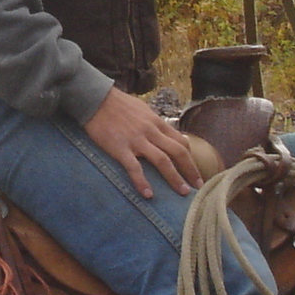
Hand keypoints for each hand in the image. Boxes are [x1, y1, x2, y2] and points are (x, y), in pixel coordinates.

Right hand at [84, 87, 201, 198]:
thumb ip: (156, 123)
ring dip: (175, 178)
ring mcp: (136, 140)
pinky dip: (142, 182)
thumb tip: (169, 134)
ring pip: (162, 161)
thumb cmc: (118, 104)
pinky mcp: (120, 148)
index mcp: (157, 122)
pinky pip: (134, 168)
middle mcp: (151, 131)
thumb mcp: (143, 110)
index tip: (194, 172)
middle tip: (198, 187)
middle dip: (191, 171)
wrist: (95, 99)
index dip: (191, 158)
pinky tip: (148, 195)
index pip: (181, 142)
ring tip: (183, 193)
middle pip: (178, 152)